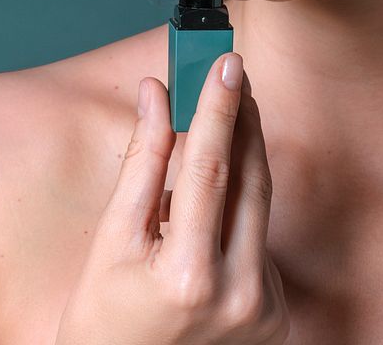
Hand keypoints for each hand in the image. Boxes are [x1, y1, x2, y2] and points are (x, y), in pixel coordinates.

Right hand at [55, 53, 289, 343]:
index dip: (218, 108)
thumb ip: (142, 162)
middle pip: (251, 179)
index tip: (227, 64)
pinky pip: (261, 239)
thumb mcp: (113, 240)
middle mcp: (240, 293)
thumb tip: (157, 95)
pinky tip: (217, 200)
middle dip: (242, 120)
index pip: (210, 168)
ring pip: (261, 205)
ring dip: (244, 156)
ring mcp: (264, 308)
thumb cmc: (105, 319)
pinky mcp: (277, 315)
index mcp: (189, 275)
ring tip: (227, 116)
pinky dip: (241, 209)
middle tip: (234, 76)